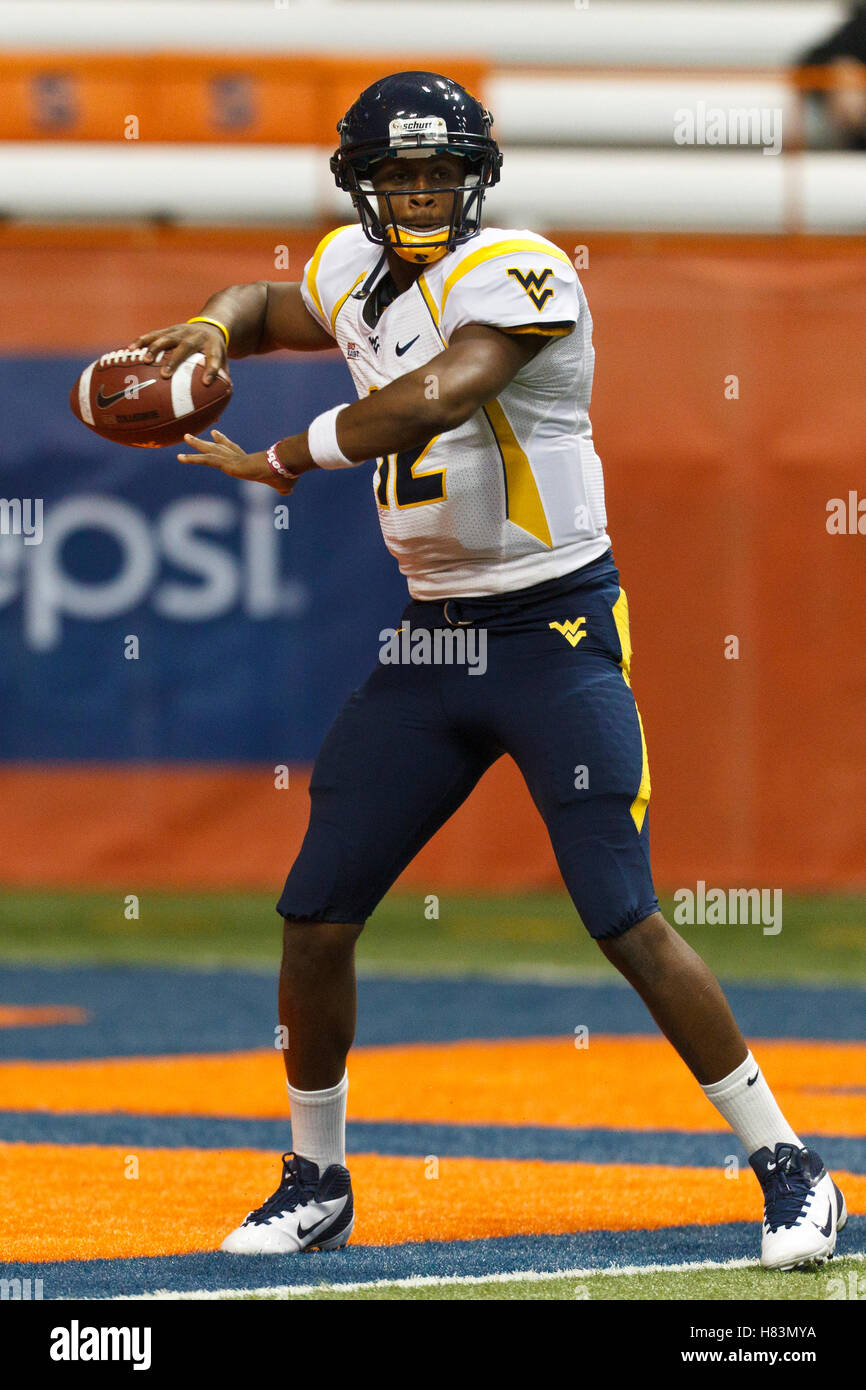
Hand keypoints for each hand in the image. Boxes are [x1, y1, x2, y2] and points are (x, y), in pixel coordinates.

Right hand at [127, 322, 227, 385]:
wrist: (210, 327)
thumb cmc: (214, 354)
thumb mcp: (223, 367)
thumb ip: (219, 389)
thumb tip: (213, 420)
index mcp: (213, 348)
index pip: (214, 359)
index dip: (211, 370)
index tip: (206, 382)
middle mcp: (196, 338)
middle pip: (185, 347)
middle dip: (174, 361)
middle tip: (165, 375)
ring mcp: (181, 332)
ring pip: (167, 338)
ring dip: (155, 348)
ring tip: (145, 360)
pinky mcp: (169, 329)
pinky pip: (153, 334)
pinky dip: (141, 341)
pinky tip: (130, 349)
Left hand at [177, 429, 296, 494]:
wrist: (281, 467)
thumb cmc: (285, 474)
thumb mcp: (283, 483)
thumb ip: (283, 487)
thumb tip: (287, 490)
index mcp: (248, 461)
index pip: (233, 449)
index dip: (223, 442)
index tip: (215, 434)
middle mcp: (238, 457)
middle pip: (219, 447)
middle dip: (206, 441)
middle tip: (193, 435)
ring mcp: (232, 459)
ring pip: (210, 451)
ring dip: (196, 445)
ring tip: (185, 436)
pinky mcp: (228, 464)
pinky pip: (206, 461)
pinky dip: (193, 459)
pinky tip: (180, 457)